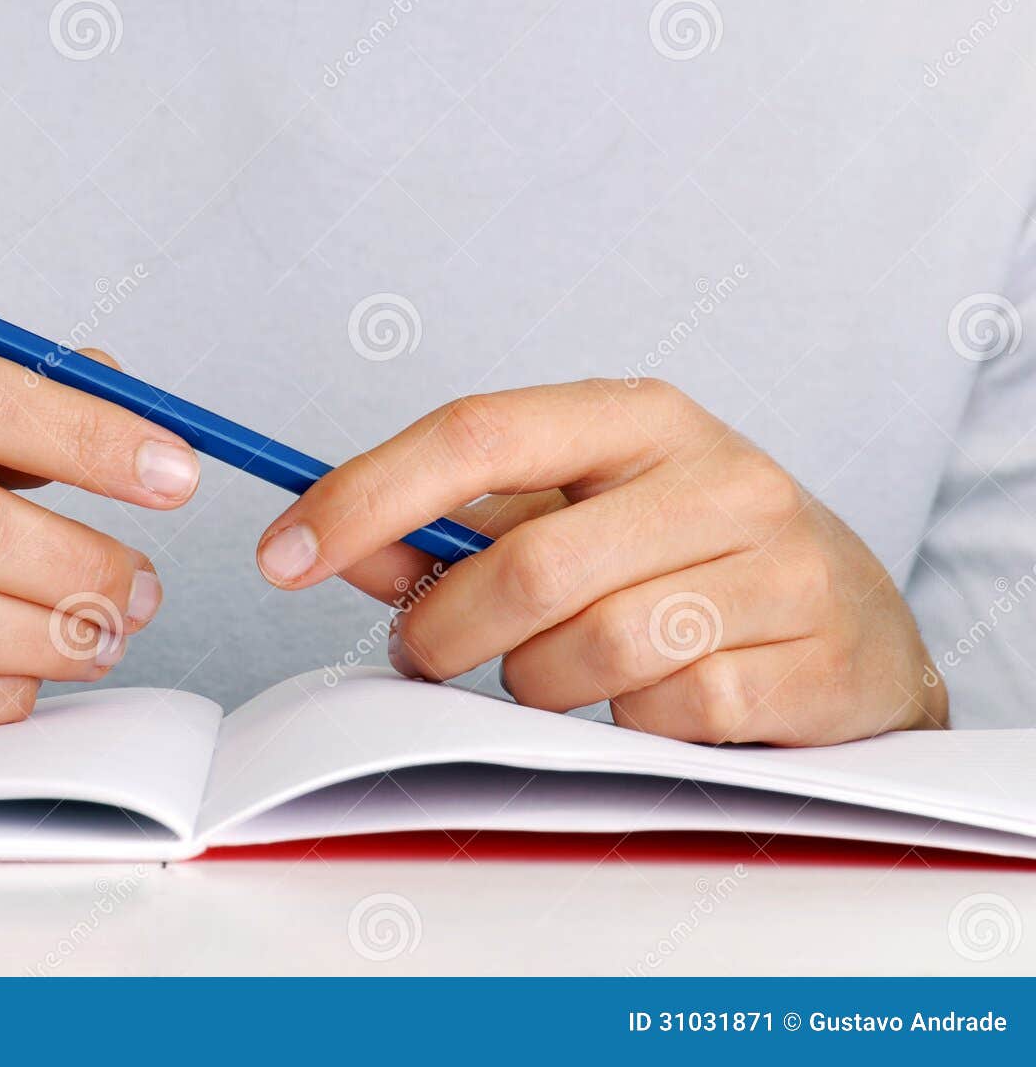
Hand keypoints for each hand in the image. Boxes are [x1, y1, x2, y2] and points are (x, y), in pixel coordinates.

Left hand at [255, 379, 945, 745]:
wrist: (857, 624)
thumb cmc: (686, 557)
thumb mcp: (577, 514)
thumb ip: (458, 527)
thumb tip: (345, 546)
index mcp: (639, 418)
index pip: (477, 433)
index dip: (365, 494)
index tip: (283, 551)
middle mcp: (717, 475)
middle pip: (525, 567)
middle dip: (446, 631)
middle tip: (427, 653)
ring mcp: (778, 565)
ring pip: (590, 651)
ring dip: (535, 683)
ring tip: (550, 674)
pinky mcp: (815, 658)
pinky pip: (665, 712)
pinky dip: (625, 723)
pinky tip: (644, 701)